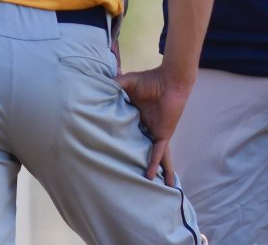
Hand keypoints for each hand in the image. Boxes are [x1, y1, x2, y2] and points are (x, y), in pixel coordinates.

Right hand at [117, 67, 191, 185]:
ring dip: (154, 170)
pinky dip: (155, 164)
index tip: (109, 154)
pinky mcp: (163, 134)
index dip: (120, 143)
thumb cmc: (151, 79)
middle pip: (140, 148)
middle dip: (137, 161)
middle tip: (128, 177)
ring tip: (153, 188)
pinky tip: (151, 177)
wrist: (170, 80)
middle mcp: (146, 127)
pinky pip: (158, 152)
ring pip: (154, 155)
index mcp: (137, 117)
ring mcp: (155, 132)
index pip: (127, 134)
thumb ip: (114, 86)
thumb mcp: (127, 83)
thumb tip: (97, 86)